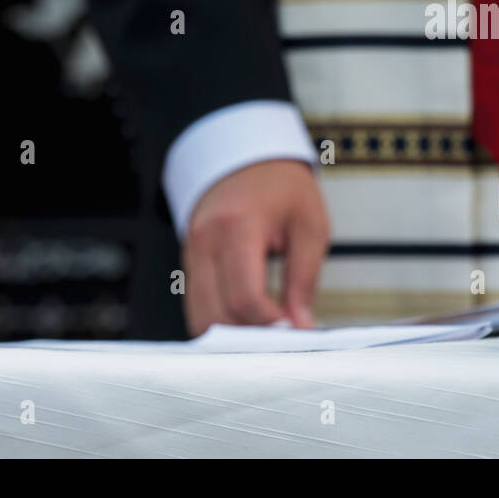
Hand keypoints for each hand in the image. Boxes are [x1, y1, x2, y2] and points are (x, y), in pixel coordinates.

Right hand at [181, 159, 330, 335]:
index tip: (293, 334)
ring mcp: (191, 252)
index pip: (245, 296)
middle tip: (283, 342)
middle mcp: (206, 241)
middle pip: (219, 313)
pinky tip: (248, 323)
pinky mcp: (188, 262)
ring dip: (234, 335)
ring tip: (267, 335)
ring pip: (201, 317)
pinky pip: (197, 306)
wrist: (248, 156)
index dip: (269, 325)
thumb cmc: (282, 186)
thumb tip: (302, 328)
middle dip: (253, 336)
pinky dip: (221, 322)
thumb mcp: (310, 226)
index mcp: (238, 226)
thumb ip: (304, 280)